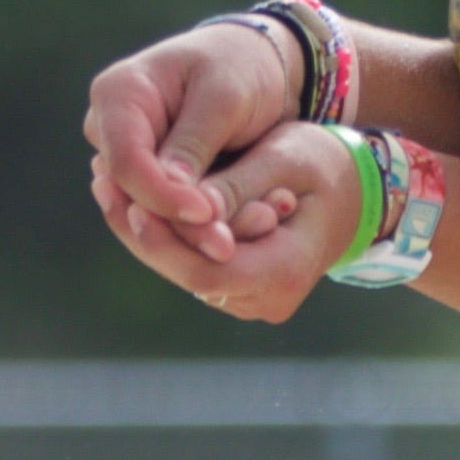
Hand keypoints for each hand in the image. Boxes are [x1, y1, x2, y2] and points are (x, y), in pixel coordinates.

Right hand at [82, 20, 301, 261]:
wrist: (257, 67)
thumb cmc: (241, 68)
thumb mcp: (224, 98)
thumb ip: (194, 144)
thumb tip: (171, 192)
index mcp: (118, 94)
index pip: (125, 162)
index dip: (162, 196)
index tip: (207, 214)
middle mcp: (110, 128)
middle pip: (130, 193)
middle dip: (178, 225)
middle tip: (226, 248)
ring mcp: (127, 155)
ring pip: (147, 211)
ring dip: (191, 234)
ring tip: (235, 246)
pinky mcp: (151, 178)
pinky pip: (166, 213)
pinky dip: (199, 228)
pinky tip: (235, 241)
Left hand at [94, 120, 357, 322]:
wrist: (358, 193)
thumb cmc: (328, 166)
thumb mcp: (285, 160)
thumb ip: (233, 186)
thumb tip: (179, 198)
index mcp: (285, 272)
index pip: (204, 271)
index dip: (160, 238)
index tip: (126, 195)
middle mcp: (265, 299)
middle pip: (184, 275)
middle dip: (140, 229)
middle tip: (101, 176)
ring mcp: (251, 299)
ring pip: (180, 271)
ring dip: (144, 228)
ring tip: (108, 178)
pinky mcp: (238, 288)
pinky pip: (189, 264)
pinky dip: (163, 232)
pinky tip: (135, 193)